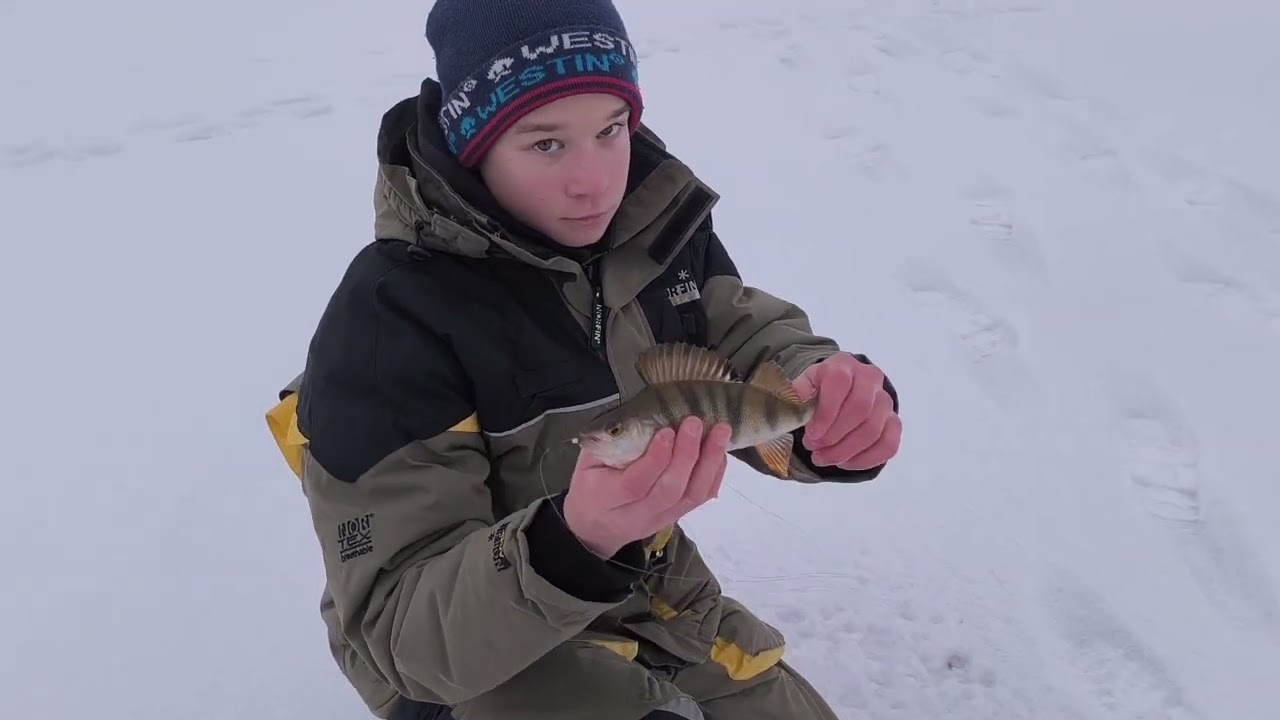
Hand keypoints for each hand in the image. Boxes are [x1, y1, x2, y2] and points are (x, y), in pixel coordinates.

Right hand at [563, 416, 730, 557]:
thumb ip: (605, 444)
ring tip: (720, 431)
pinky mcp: (676, 517)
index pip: (635, 484)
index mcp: (605, 498)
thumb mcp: (586, 464)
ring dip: (709, 462)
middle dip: (687, 455)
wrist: (594, 530)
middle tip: (696, 422)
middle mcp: (636, 514)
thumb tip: (635, 416)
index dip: (655, 459)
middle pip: (669, 491)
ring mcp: (660, 519)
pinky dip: (715, 474)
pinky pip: (700, 499)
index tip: (667, 430)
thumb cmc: (590, 487)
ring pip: (690, 497)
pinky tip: (720, 451)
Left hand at [793, 353, 900, 470]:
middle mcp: (870, 378)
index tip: (811, 433)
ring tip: (822, 458)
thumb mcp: (802, 388)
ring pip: (873, 431)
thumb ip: (796, 396)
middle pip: (860, 409)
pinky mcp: (894, 423)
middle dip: (834, 435)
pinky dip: (864, 460)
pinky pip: (888, 446)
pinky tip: (844, 463)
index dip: (826, 412)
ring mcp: (885, 401)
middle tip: (813, 448)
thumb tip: (793, 407)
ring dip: (845, 451)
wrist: (839, 394)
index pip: (840, 383)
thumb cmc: (817, 391)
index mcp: (843, 365)